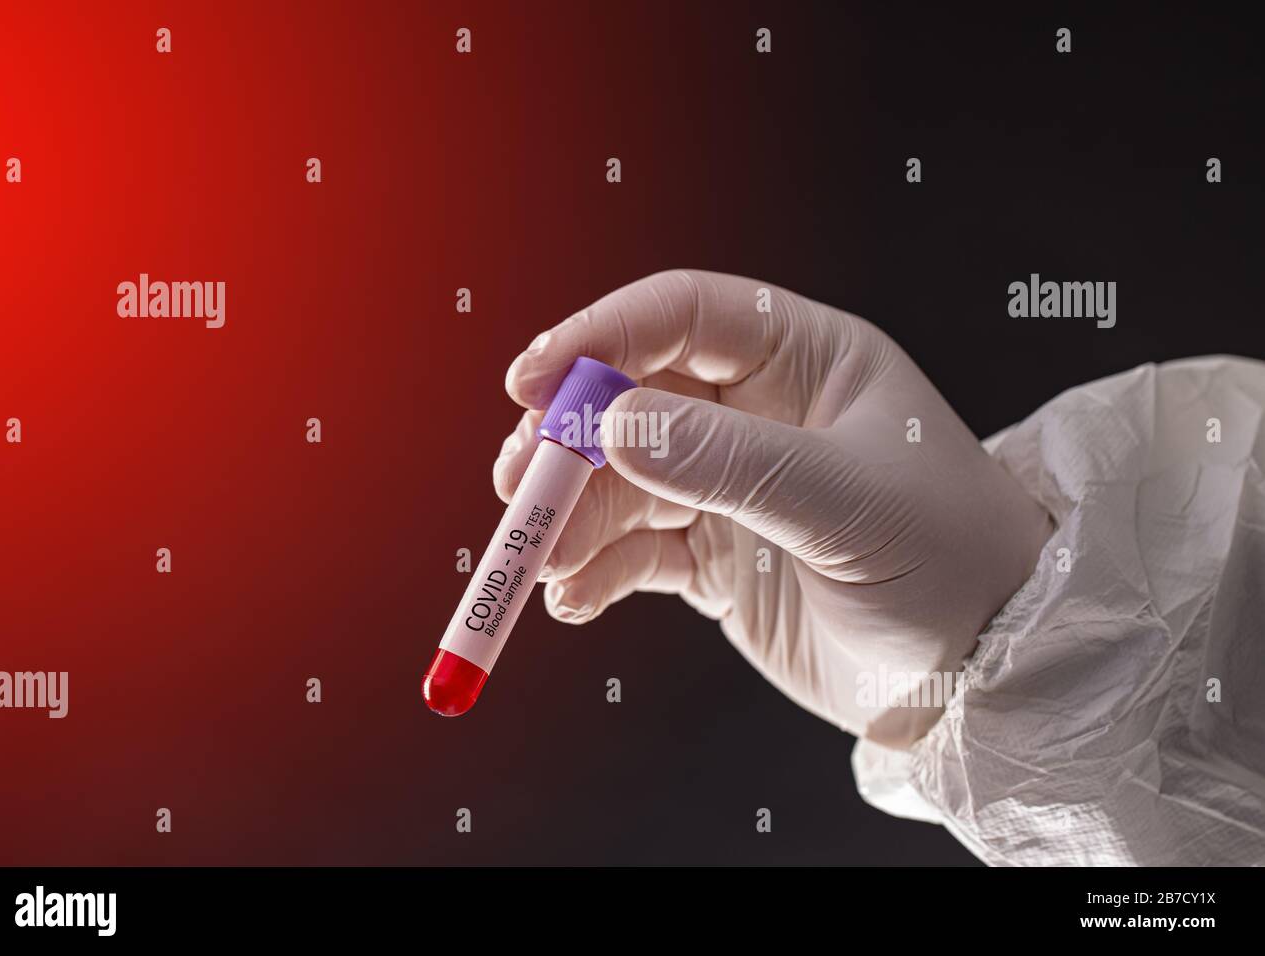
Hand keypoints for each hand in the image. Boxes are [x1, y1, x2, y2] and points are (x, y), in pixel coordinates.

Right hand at [495, 271, 1051, 745]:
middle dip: (568, 441)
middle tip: (521, 488)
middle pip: (632, 398)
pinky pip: (633, 549)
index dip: (601, 336)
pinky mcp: (717, 557)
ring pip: (621, 479)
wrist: (986, 675)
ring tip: (543, 565)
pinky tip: (575, 600)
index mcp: (806, 360)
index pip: (684, 316)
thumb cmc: (953, 564)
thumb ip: (732, 462)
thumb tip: (614, 425)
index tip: (531, 381)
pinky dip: (594, 571)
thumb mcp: (849, 503)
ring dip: (571, 517)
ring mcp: (733, 487)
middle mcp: (761, 413)